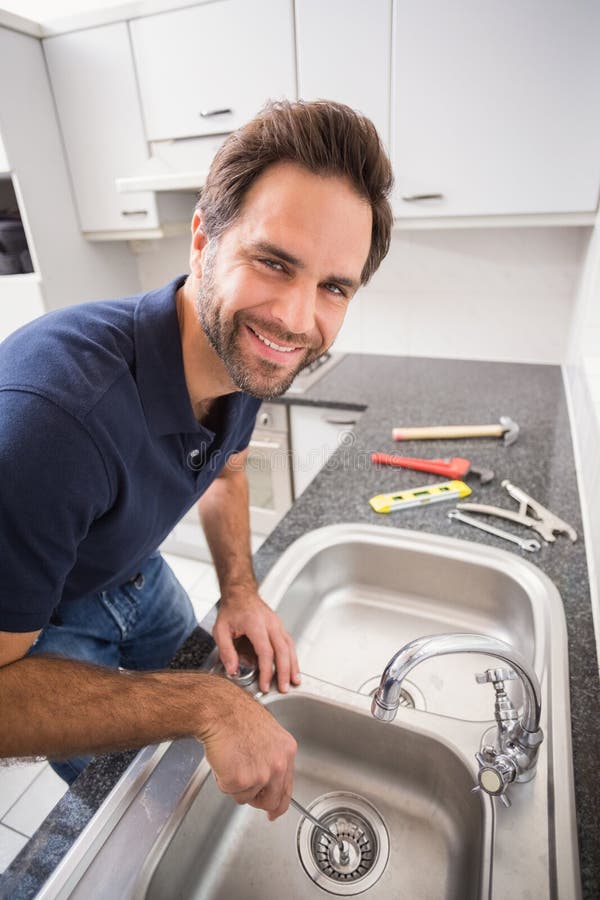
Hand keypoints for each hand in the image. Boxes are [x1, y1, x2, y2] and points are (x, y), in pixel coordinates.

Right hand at [201, 677, 296, 820]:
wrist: (220, 711)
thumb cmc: (237, 716)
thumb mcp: (267, 734)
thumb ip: (271, 758)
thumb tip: (268, 780)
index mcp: (287, 751)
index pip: (288, 788)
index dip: (279, 803)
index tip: (275, 812)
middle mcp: (278, 765)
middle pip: (271, 800)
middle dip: (257, 800)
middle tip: (245, 788)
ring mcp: (261, 774)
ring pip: (247, 797)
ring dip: (236, 785)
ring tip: (231, 759)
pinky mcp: (240, 780)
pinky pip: (230, 792)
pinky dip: (223, 780)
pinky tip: (224, 760)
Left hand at [213, 590, 300, 692]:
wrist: (240, 592)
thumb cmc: (231, 610)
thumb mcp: (220, 630)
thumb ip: (226, 651)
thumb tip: (232, 670)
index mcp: (255, 624)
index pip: (265, 651)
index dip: (266, 671)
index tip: (264, 684)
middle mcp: (270, 623)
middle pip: (282, 651)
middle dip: (284, 672)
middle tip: (283, 688)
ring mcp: (277, 624)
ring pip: (290, 646)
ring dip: (293, 665)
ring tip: (293, 681)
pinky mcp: (280, 626)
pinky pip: (289, 643)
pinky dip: (293, 657)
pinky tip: (292, 668)